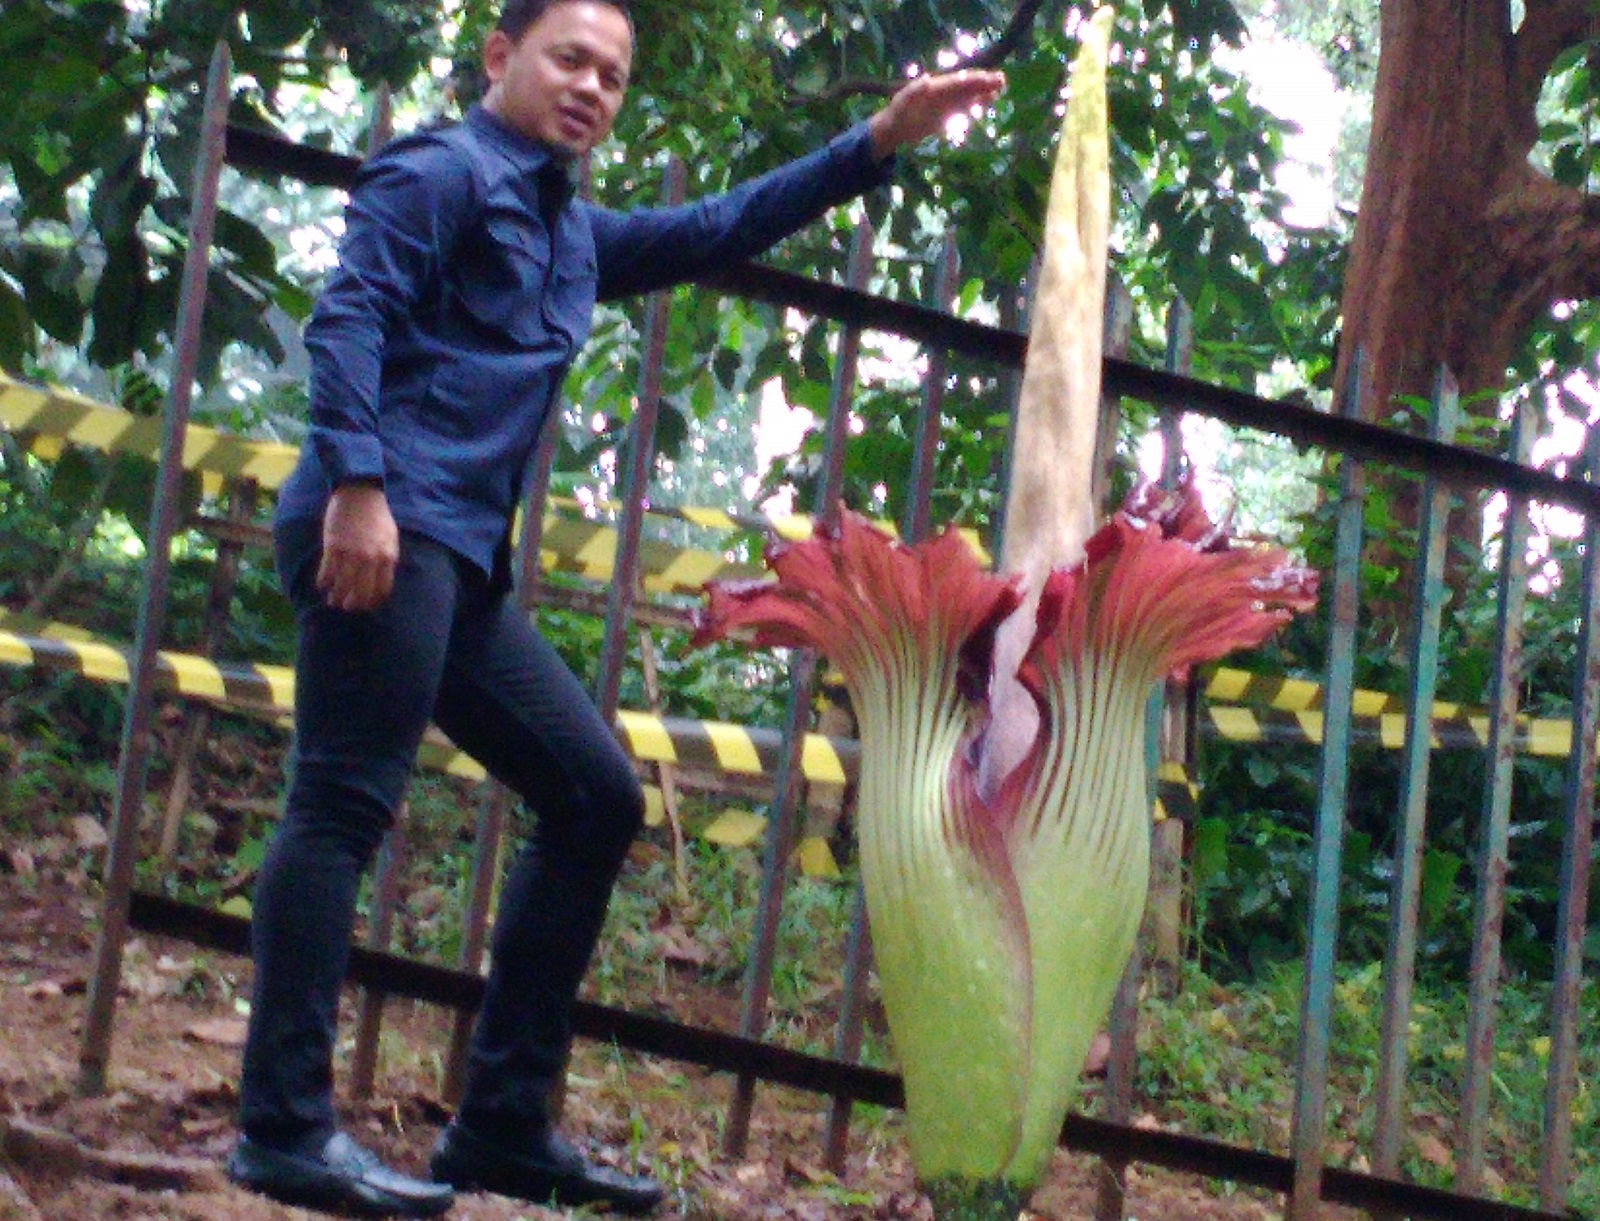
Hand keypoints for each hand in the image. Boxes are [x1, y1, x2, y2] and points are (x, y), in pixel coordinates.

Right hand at [317, 483, 398, 611]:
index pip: (382, 589)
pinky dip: (323, 582)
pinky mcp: (333, 548)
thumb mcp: (390, 539)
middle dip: (353, 604)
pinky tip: (322, 585)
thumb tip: (381, 579)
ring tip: (332, 600)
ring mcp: (351, 554)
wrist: (360, 493)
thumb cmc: (377, 516)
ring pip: (342, 586)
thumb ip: (387, 559)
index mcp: (388, 557)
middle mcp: (371, 560)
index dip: (372, 601)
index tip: (366, 605)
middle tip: (347, 607)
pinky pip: (326, 573)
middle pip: (361, 593)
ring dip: (335, 597)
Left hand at [867, 68, 1005, 158]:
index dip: (972, 80)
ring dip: (983, 92)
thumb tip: (926, 79)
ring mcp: (945, 103)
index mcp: (934, 88)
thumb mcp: (901, 103)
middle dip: (983, 83)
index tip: (986, 78)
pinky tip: (987, 102)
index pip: (957, 82)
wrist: (894, 129)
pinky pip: (963, 107)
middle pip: (966, 86)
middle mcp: (943, 93)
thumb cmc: (896, 115)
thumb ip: (913, 92)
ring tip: (999, 90)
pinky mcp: (946, 114)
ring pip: (967, 95)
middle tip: (1002, 80)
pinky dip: (975, 104)